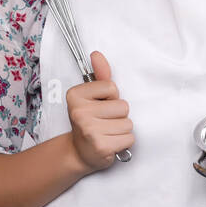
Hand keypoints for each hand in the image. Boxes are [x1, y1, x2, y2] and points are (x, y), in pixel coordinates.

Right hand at [67, 50, 134, 172]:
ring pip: (128, 123)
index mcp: (75, 95)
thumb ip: (99, 76)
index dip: (111, 98)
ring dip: (122, 130)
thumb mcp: (92, 96)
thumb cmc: (89, 120)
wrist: (79, 152)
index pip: (112, 87)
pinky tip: (110, 143)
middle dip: (118, 115)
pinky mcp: (101, 146)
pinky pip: (129, 138)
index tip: (100, 106)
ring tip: (107, 132)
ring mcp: (89, 130)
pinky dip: (123, 143)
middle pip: (123, 106)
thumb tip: (96, 54)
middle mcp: (79, 112)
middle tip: (104, 122)